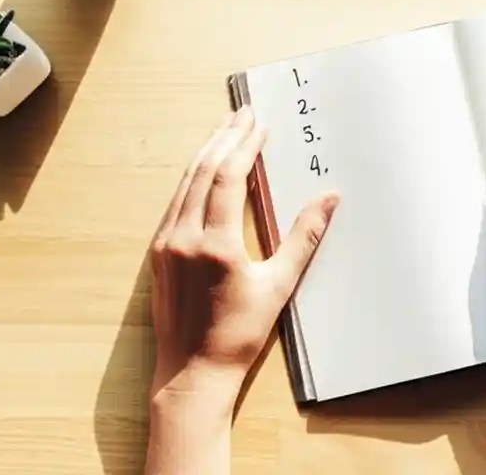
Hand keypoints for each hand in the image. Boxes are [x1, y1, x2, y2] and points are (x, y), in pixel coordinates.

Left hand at [150, 106, 339, 398]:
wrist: (192, 372)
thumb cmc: (238, 335)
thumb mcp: (279, 285)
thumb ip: (304, 237)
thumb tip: (329, 198)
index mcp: (215, 243)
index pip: (228, 177)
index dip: (244, 146)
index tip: (259, 124)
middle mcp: (183, 237)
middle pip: (202, 171)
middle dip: (224, 138)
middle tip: (242, 113)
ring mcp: (165, 244)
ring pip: (184, 184)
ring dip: (205, 153)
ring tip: (224, 130)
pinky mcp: (156, 254)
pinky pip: (174, 203)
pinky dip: (191, 179)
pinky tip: (203, 170)